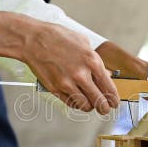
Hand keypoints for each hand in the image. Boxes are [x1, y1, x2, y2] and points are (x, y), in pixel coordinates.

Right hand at [0, 11, 118, 113]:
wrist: (33, 40)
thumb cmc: (58, 38)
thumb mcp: (84, 43)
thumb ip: (96, 60)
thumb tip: (107, 74)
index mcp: (92, 62)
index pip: (109, 88)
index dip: (114, 99)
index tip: (114, 103)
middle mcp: (81, 75)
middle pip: (99, 101)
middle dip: (104, 108)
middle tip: (105, 108)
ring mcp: (67, 83)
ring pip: (85, 106)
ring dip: (89, 106)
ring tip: (90, 103)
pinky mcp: (55, 89)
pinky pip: (70, 103)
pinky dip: (76, 103)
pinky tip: (77, 98)